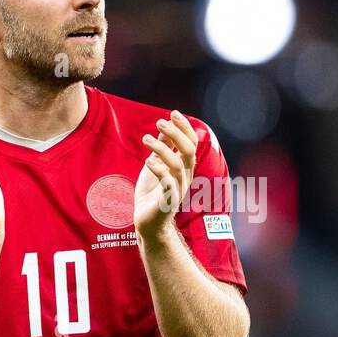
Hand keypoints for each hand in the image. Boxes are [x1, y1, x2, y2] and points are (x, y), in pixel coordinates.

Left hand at [134, 109, 198, 241]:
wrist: (147, 223)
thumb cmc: (151, 194)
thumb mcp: (156, 166)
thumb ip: (162, 148)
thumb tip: (164, 126)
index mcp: (183, 168)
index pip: (191, 143)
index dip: (184, 127)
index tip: (173, 113)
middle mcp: (184, 177)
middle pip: (188, 151)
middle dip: (176, 133)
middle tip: (160, 121)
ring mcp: (177, 190)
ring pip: (177, 165)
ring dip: (162, 149)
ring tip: (145, 139)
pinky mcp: (167, 202)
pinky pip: (168, 183)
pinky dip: (159, 170)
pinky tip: (148, 161)